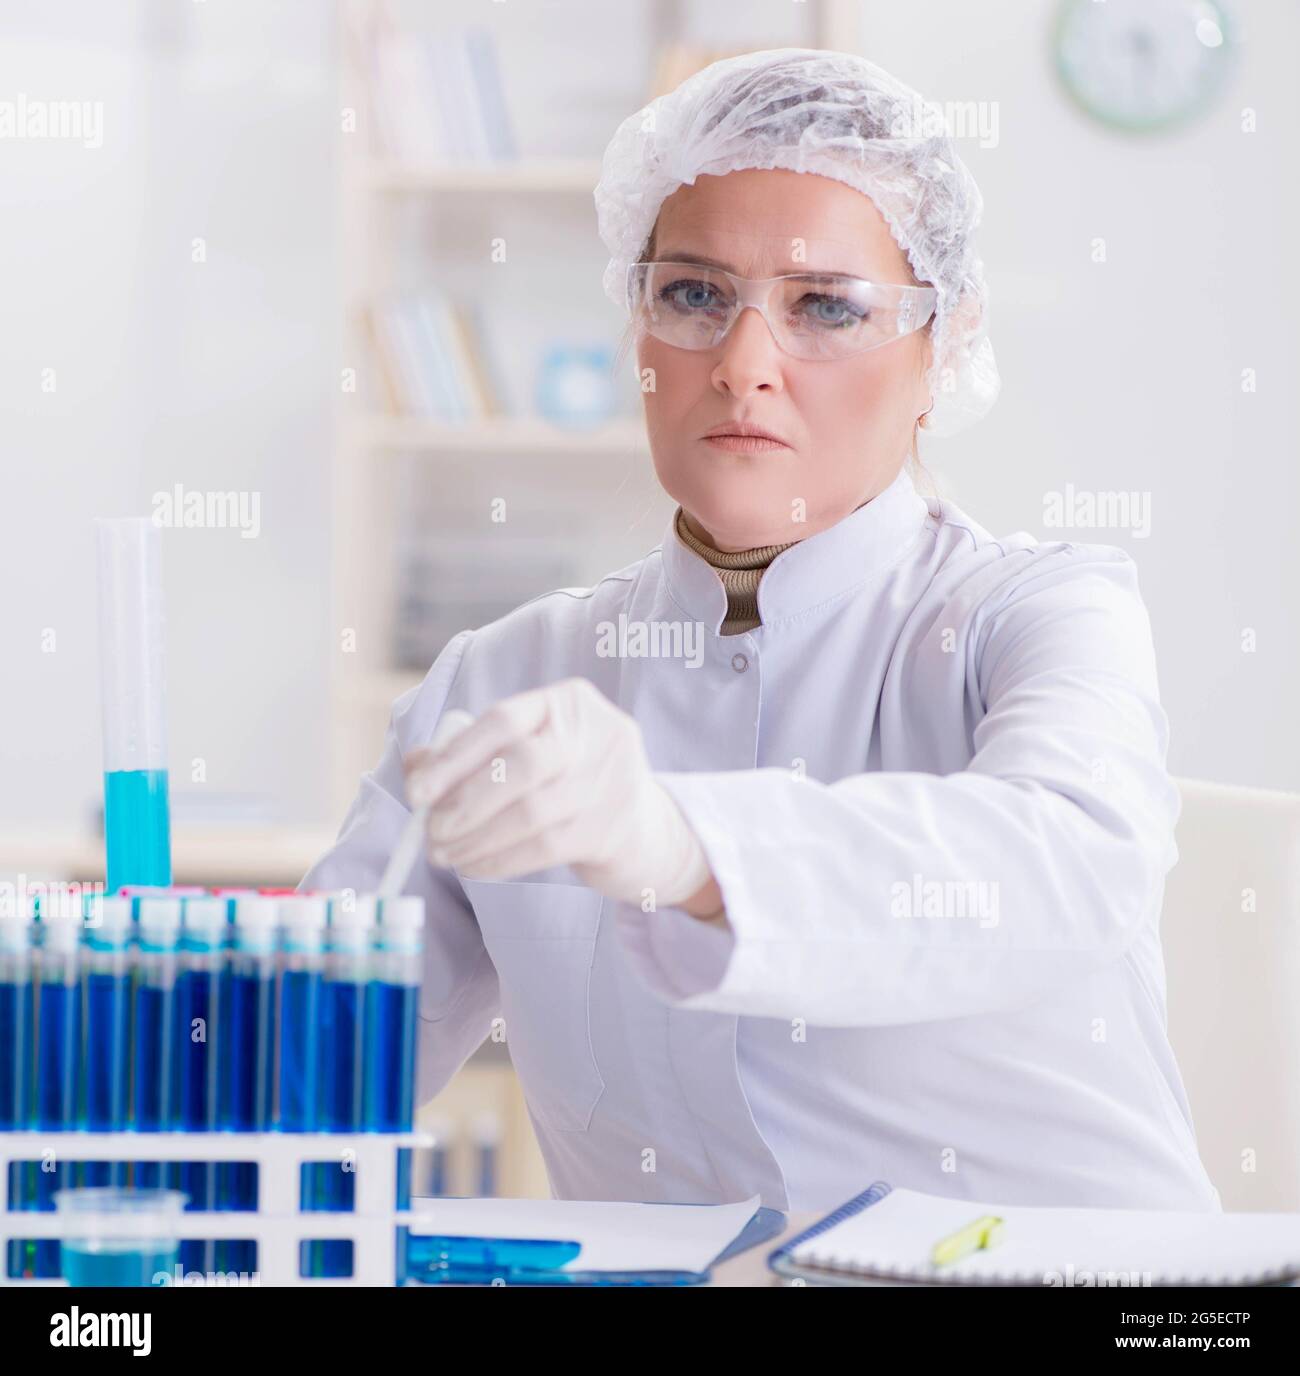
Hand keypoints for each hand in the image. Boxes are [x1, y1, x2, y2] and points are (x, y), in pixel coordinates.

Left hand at [403, 678, 715, 909]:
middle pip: (521, 764)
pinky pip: (543, 848)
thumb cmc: (569, 782)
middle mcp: (597, 733)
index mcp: (569, 702)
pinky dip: (499, 860)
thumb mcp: (531, 752)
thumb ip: (475, 753)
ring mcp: (611, 782)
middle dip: (465, 801)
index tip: (416, 791)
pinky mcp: (612, 828)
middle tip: (430, 830)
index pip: (503, 720)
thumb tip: (417, 766)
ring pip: (529, 813)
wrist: (644, 829)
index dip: (453, 756)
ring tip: (444, 853)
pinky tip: (475, 866)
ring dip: (475, 838)